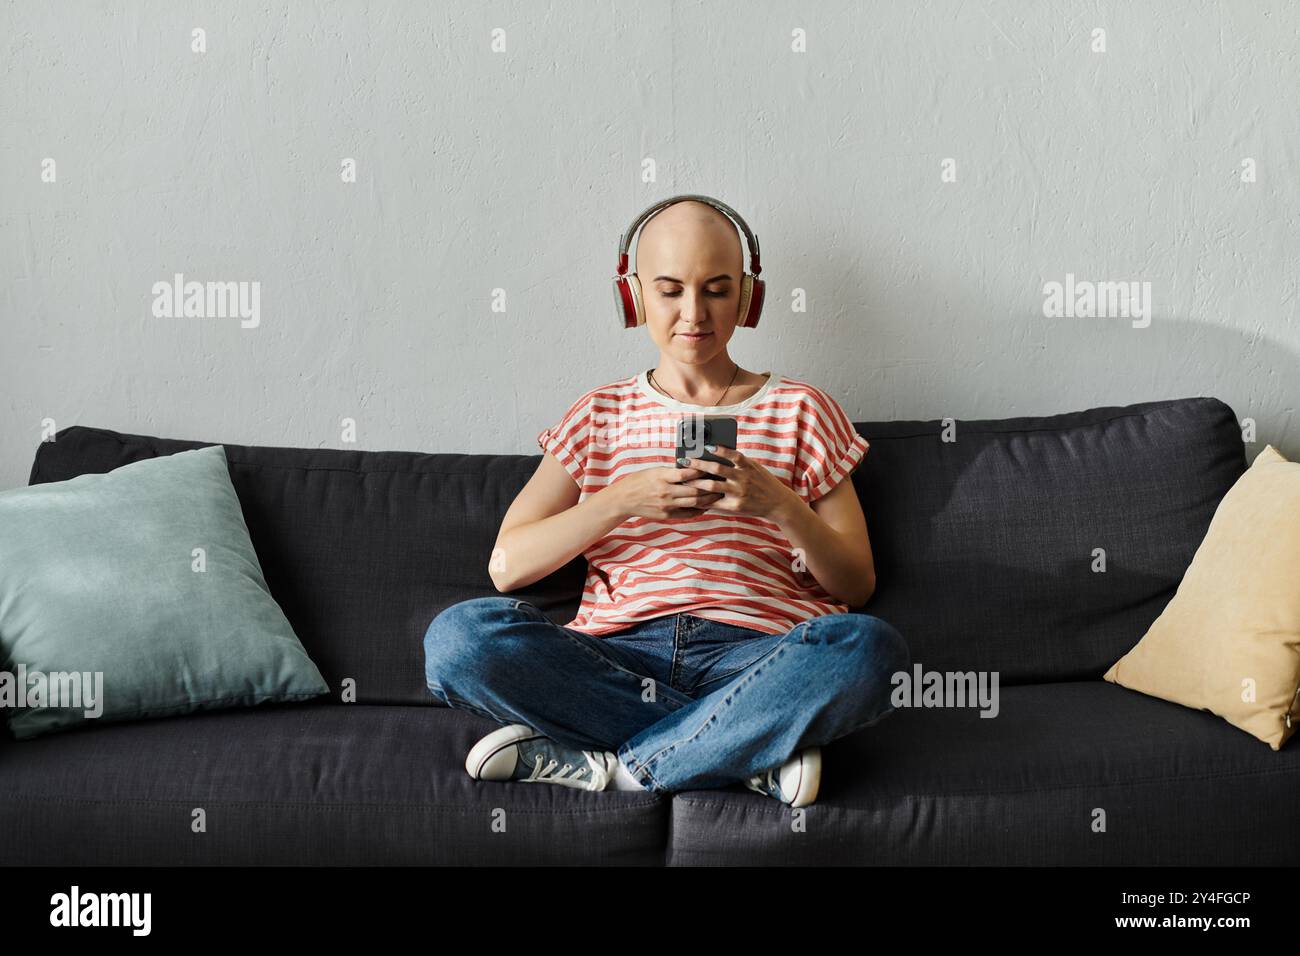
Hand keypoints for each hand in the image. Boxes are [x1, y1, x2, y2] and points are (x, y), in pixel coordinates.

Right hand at [608, 463, 724, 520]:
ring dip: (708, 500)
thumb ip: (672, 472)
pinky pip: (687, 514)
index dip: (701, 471)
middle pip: (694, 490)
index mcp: (662, 477)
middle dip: (710, 487)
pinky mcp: (667, 515)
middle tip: (721, 483)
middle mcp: (666, 491)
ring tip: (718, 495)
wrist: (624, 499)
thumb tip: (691, 469)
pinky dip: (698, 510)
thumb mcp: (654, 471)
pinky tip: (705, 506)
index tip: (712, 468)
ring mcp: (667, 505)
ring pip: (694, 503)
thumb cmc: (639, 481)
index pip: (687, 474)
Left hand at [676, 445, 802, 519]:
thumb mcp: (755, 468)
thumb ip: (739, 462)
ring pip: (712, 486)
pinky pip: (715, 502)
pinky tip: (693, 497)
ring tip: (685, 479)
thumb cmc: (763, 482)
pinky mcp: (735, 506)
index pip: (733, 454)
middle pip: (717, 469)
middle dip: (699, 464)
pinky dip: (703, 500)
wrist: (778, 503)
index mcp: (748, 466)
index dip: (719, 450)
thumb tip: (718, 451)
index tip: (706, 446)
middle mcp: (743, 478)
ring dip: (696, 482)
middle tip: (685, 460)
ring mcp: (739, 493)